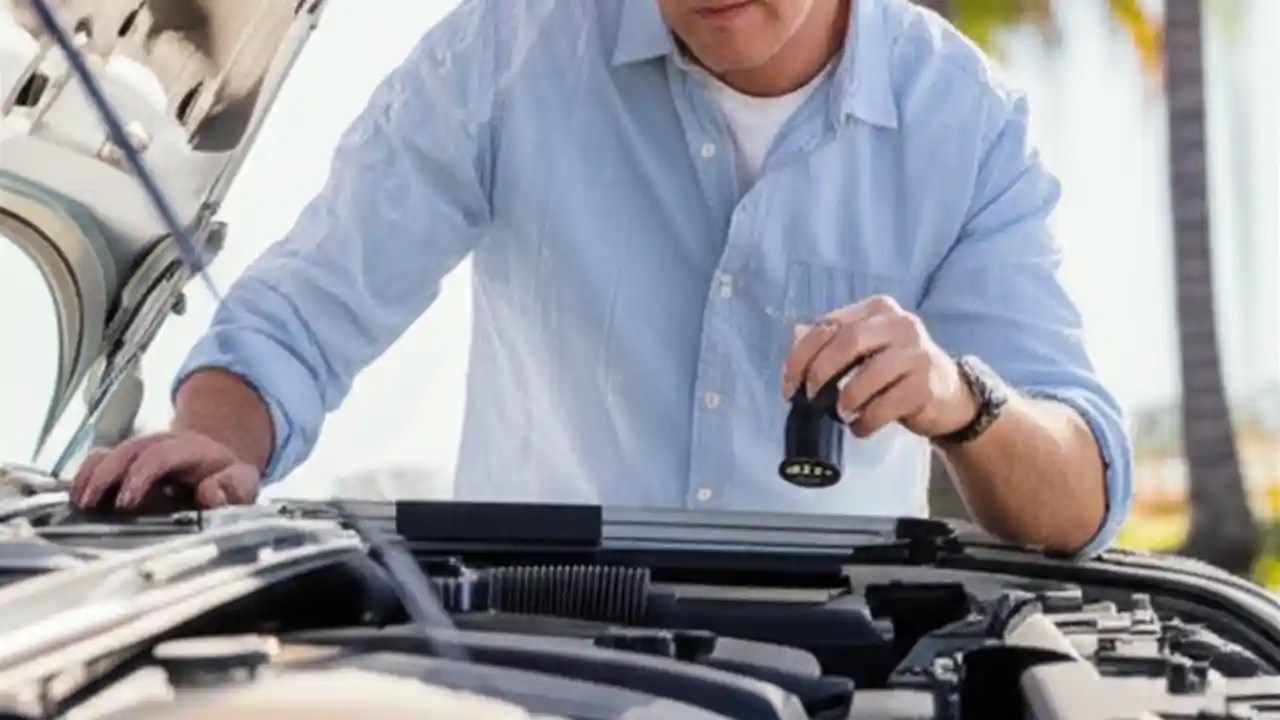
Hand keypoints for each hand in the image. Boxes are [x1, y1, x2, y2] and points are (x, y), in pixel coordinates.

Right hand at [70, 431, 260, 510]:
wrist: (219, 461)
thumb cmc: (228, 478)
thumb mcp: (242, 483)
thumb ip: (234, 487)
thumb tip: (211, 493)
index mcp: (191, 449)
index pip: (160, 454)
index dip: (140, 475)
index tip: (126, 503)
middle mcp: (162, 443)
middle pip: (129, 450)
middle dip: (108, 475)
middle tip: (92, 505)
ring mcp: (141, 450)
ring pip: (110, 453)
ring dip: (91, 475)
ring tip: (79, 504)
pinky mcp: (127, 460)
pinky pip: (100, 459)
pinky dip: (86, 476)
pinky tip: (77, 499)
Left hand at [781, 295, 977, 438]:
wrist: (949, 398)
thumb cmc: (896, 372)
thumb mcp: (866, 349)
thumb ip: (832, 342)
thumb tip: (795, 340)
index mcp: (877, 309)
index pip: (828, 324)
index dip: (801, 357)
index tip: (789, 386)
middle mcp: (900, 323)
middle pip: (847, 342)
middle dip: (819, 373)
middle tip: (810, 399)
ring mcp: (917, 353)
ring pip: (867, 375)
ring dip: (845, 400)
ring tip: (841, 414)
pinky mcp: (926, 385)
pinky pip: (885, 405)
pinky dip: (865, 421)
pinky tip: (860, 427)